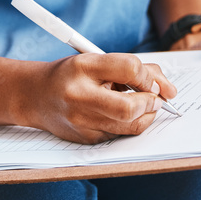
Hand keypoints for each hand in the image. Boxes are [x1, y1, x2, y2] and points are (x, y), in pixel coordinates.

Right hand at [22, 53, 178, 144]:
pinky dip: (130, 124)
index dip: (148, 75)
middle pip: (130, 107)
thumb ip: (131, 68)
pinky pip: (121, 135)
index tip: (152, 80)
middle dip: (151, 102)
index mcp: (83, 67)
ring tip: (142, 104)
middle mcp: (79, 96)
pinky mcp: (86, 139)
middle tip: (156, 98)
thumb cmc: (71, 75)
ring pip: (131, 125)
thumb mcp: (95, 60)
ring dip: (146, 115)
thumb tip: (166, 88)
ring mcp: (81, 122)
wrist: (34, 96)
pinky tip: (122, 114)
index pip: (129, 68)